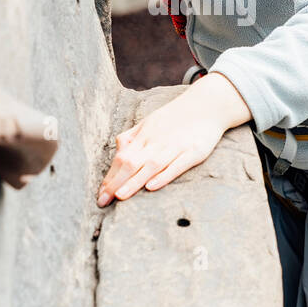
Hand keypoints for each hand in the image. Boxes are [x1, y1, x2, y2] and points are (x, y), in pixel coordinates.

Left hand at [96, 73, 250, 205]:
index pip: (121, 158)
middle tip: (102, 202)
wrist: (207, 104)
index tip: (100, 195)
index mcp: (144, 135)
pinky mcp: (194, 151)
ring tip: (120, 196)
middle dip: (115, 183)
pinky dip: (164, 175)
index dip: (110, 177)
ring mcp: (176, 146)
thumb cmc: (176, 117)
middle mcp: (157, 141)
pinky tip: (152, 186)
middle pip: (132, 162)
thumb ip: (133, 137)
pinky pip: (177, 165)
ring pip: (151, 165)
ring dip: (134, 181)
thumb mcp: (150, 122)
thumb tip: (118, 150)